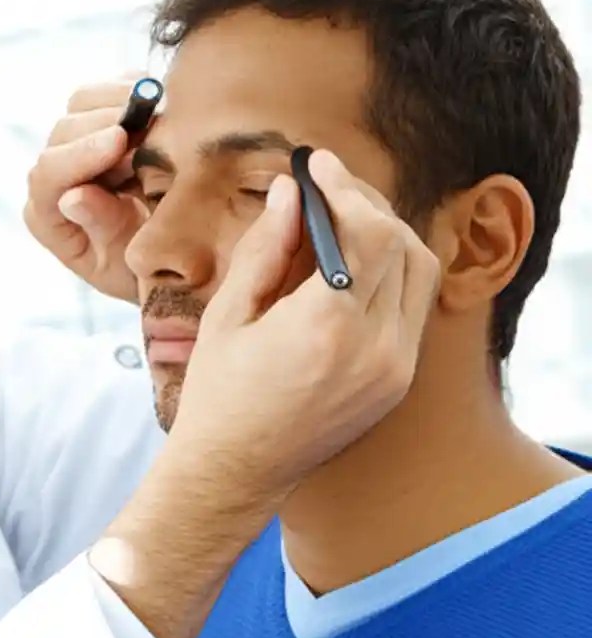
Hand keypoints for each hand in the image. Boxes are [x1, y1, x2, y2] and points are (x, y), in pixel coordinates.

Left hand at [23, 76, 149, 302]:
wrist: (171, 259)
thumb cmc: (142, 272)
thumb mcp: (126, 265)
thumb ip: (103, 229)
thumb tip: (74, 197)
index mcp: (47, 214)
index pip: (48, 175)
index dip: (82, 153)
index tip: (121, 140)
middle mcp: (54, 176)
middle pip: (65, 131)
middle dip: (109, 123)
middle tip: (154, 126)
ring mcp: (77, 146)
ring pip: (83, 103)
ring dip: (124, 101)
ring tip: (162, 117)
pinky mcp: (102, 125)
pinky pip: (112, 90)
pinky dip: (137, 90)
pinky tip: (163, 105)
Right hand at [92, 149, 440, 637]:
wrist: (234, 472)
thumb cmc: (218, 394)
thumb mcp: (228, 313)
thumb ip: (265, 247)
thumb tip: (290, 191)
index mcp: (325, 325)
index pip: (365, 230)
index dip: (344, 188)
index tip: (319, 164)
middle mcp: (375, 347)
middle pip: (402, 245)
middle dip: (368, 206)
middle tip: (330, 188)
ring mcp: (395, 369)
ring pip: (420, 274)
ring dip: (388, 237)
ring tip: (343, 223)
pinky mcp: (398, 383)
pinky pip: (411, 310)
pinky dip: (390, 276)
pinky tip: (352, 266)